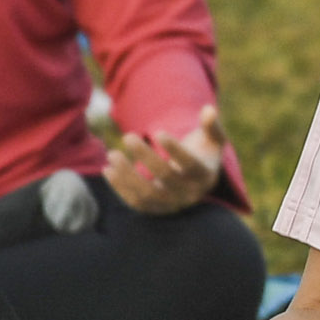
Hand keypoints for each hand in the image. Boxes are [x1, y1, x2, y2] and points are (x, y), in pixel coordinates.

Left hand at [106, 103, 224, 216]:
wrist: (195, 183)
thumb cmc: (202, 154)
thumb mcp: (212, 140)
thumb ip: (211, 126)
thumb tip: (208, 109)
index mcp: (205, 175)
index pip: (190, 164)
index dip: (174, 149)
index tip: (157, 132)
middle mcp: (189, 193)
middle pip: (166, 175)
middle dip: (145, 155)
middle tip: (128, 136)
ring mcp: (171, 204)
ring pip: (147, 192)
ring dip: (127, 174)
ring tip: (112, 154)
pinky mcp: (155, 209)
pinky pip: (135, 202)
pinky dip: (120, 187)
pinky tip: (108, 170)